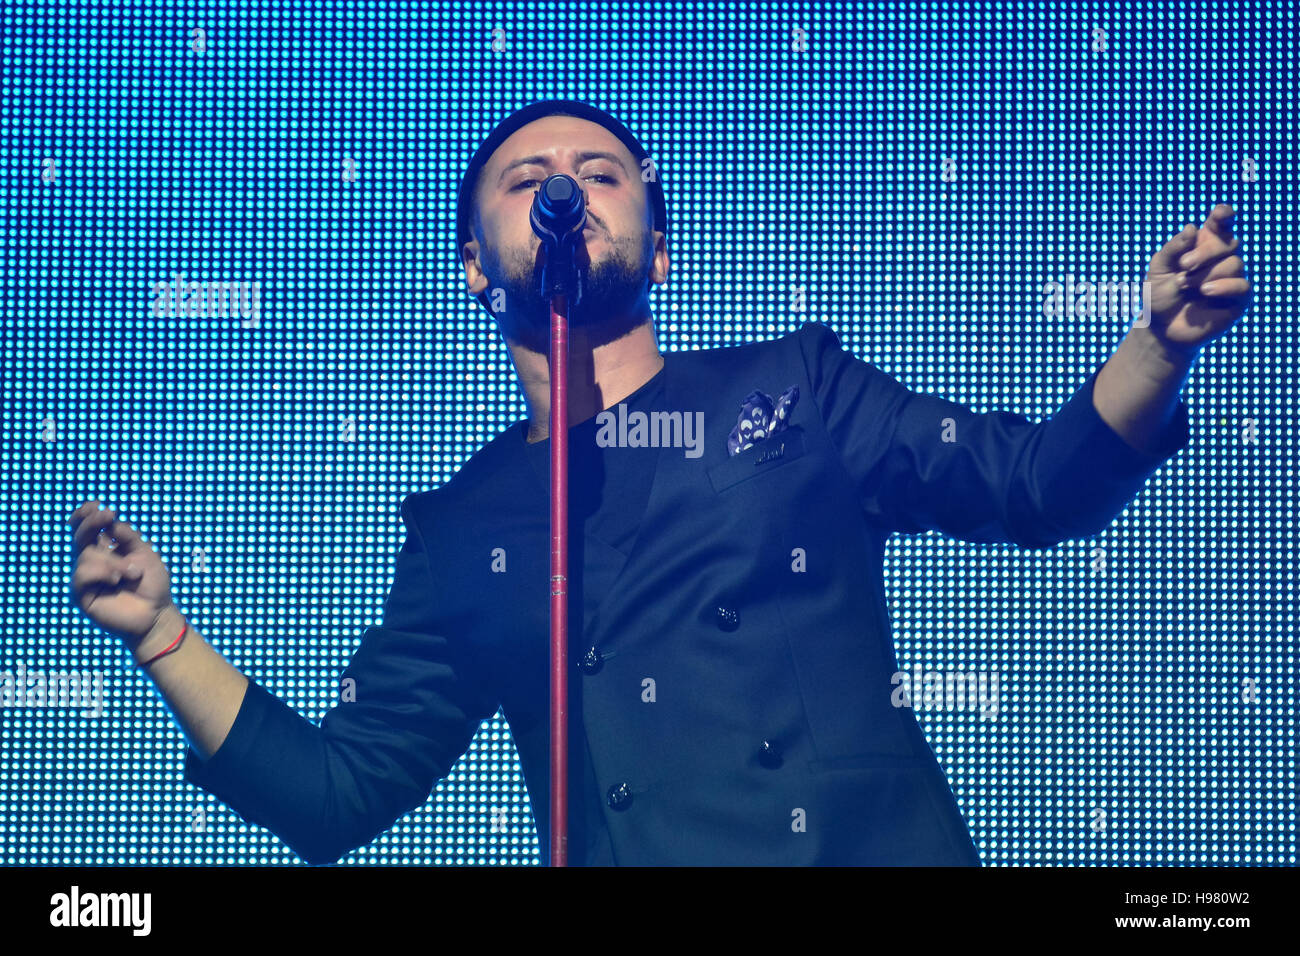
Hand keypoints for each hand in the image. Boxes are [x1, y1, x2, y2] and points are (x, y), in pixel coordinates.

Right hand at [68, 500, 174, 644]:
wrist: (156, 613)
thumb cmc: (152, 583)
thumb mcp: (144, 553)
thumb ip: (128, 536)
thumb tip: (111, 521)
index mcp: (105, 549)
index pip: (87, 528)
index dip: (86, 515)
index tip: (94, 505)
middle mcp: (92, 561)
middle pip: (79, 536)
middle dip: (90, 522)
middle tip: (107, 515)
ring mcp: (85, 578)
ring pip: (86, 556)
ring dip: (113, 562)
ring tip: (133, 574)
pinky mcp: (81, 594)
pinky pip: (83, 575)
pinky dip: (102, 573)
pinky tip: (117, 580)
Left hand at [1142, 204, 1251, 353]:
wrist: (1160, 327)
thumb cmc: (1159, 295)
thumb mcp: (1159, 268)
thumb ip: (1173, 248)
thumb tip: (1192, 228)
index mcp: (1203, 245)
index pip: (1220, 224)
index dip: (1223, 215)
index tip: (1218, 215)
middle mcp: (1221, 258)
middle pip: (1228, 242)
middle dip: (1205, 252)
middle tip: (1184, 265)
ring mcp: (1232, 278)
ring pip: (1234, 263)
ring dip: (1206, 274)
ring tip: (1184, 285)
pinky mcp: (1238, 299)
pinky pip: (1242, 285)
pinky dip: (1224, 286)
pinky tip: (1206, 291)